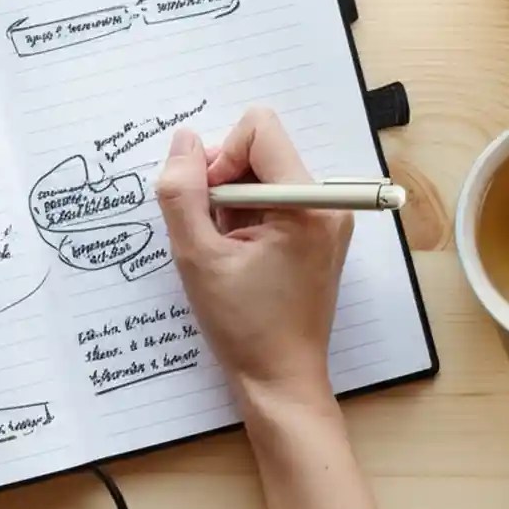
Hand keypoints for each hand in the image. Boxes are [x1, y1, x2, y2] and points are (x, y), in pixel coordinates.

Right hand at [155, 108, 353, 403]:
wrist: (281, 379)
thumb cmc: (243, 326)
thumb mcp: (197, 257)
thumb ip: (182, 193)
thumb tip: (183, 142)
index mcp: (306, 204)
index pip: (260, 129)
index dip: (221, 156)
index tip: (208, 202)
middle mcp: (326, 203)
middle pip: (262, 149)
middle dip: (224, 179)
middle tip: (210, 229)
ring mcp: (326, 219)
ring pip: (264, 174)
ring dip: (232, 201)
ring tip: (225, 248)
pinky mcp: (318, 234)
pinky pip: (274, 199)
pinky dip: (247, 217)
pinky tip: (238, 255)